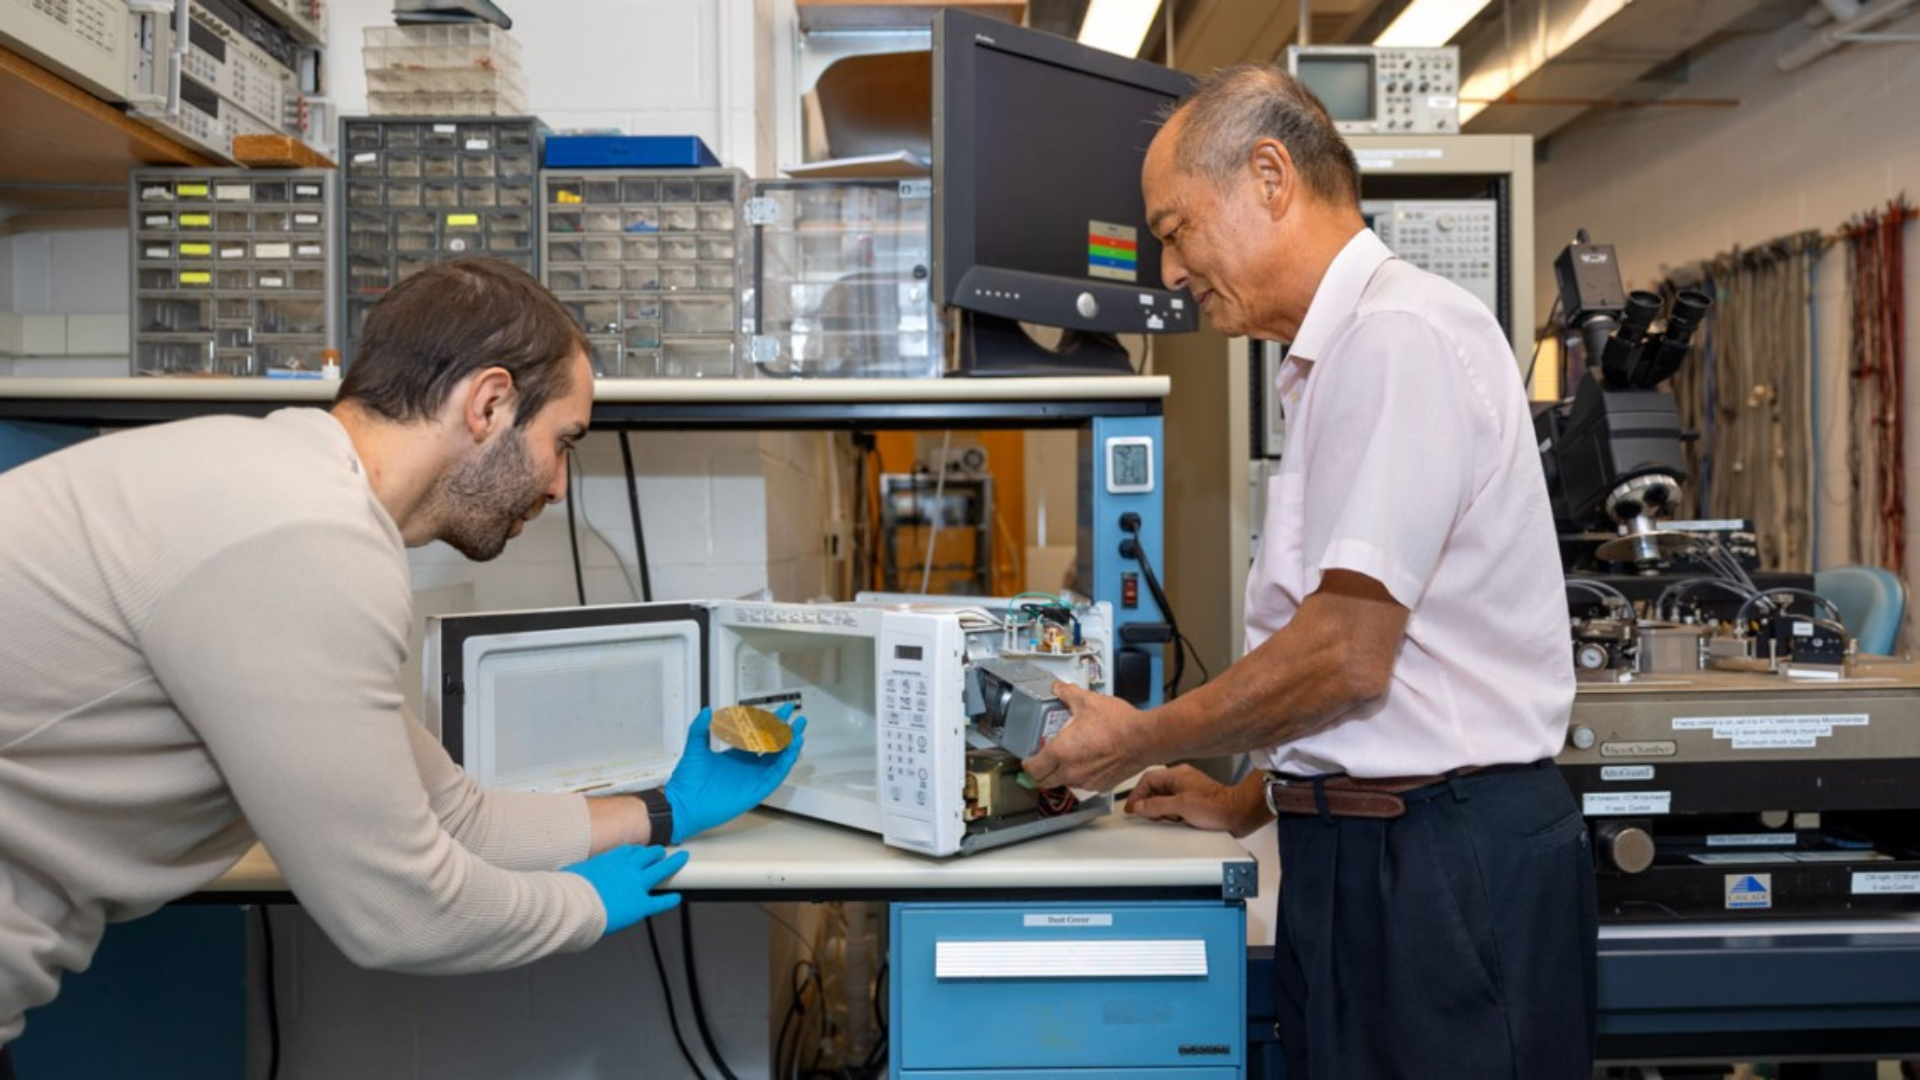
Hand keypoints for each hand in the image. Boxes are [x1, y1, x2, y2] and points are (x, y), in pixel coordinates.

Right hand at [562, 845, 689, 935]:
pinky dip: (670, 900)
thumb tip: (573, 878)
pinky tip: (677, 898)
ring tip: (680, 859)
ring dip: (673, 863)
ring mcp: (637, 885)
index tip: (640, 850)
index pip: (629, 850)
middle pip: (648, 854)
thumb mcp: (575, 873)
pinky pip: (660, 902)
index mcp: (610, 859)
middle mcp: (627, 868)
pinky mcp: (640, 904)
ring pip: (661, 869)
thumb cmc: (570, 890)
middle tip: (661, 852)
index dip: (638, 850)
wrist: (575, 904)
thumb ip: (582, 873)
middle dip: (656, 852)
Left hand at [664, 703, 806, 842]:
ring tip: (799, 731)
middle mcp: (746, 767)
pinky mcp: (756, 790)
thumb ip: (700, 728)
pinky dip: (786, 762)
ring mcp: (752, 778)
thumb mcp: (695, 747)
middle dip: (786, 732)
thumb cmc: (686, 782)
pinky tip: (793, 749)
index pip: (758, 737)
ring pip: (778, 760)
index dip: (769, 724)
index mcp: (735, 756)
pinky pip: (776, 775)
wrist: (683, 803)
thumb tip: (706, 711)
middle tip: (797, 719)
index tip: (779, 711)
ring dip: (790, 746)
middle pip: (773, 747)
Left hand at [1020, 682, 1152, 792]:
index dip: (1027, 764)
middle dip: (1040, 772)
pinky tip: (1087, 761)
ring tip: (1068, 757)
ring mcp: (1086, 781)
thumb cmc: (1118, 724)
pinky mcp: (1101, 785)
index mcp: (1061, 752)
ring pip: (1064, 783)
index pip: (1033, 769)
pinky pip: (1083, 785)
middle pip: (1044, 782)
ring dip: (1061, 774)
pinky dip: (1081, 776)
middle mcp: (1071, 771)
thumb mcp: (1088, 701)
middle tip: (1043, 760)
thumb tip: (1059, 688)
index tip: (1028, 758)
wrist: (1144, 739)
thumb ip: (1068, 694)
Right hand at [1126, 766, 1272, 837]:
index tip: (1132, 808)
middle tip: (1148, 815)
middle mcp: (1182, 779)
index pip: (1148, 779)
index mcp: (1177, 774)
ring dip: (1161, 809)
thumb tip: (1139, 806)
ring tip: (1168, 818)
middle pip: (1154, 788)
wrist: (1238, 814)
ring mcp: (1188, 789)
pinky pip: (1173, 804)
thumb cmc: (1216, 807)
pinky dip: (1171, 813)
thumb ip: (1157, 805)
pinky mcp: (1193, 800)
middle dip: (1150, 803)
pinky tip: (1177, 820)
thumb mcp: (1181, 807)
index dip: (1137, 794)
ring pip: (1163, 797)